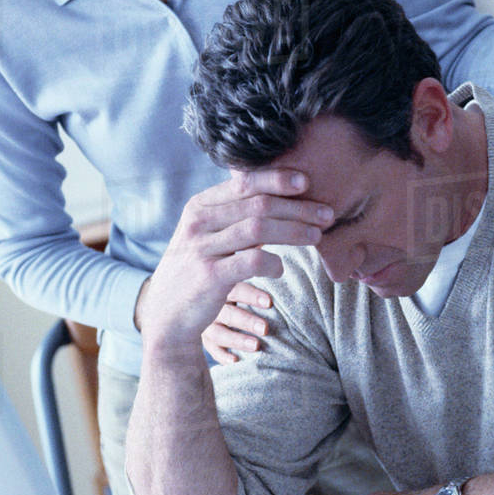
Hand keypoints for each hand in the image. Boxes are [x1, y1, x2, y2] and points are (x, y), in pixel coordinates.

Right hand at [137, 169, 332, 353]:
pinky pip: (252, 262)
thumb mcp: (206, 235)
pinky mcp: (209, 276)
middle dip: (297, 207)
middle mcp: (198, 222)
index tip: (307, 181)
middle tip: (326, 213)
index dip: (277, 179)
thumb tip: (277, 194)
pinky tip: (281, 269)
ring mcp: (202, 248)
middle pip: (257, 204)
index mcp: (199, 206)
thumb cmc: (196, 270)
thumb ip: (232, 215)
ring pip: (258, 229)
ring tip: (317, 236)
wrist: (167, 315)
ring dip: (294, 230)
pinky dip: (274, 263)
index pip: (243, 183)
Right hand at [202, 281, 273, 364]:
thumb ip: (257, 277)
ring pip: (219, 333)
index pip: (236, 289)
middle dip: (247, 321)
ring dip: (238, 340)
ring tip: (256, 346)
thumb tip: (280, 273)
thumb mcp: (241, 281)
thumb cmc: (243, 293)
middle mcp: (211, 305)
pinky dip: (223, 355)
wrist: (208, 303)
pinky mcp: (206, 340)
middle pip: (228, 313)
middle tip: (265, 329)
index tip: (269, 303)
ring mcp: (206, 324)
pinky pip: (212, 350)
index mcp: (224, 286)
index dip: (252, 295)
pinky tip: (235, 361)